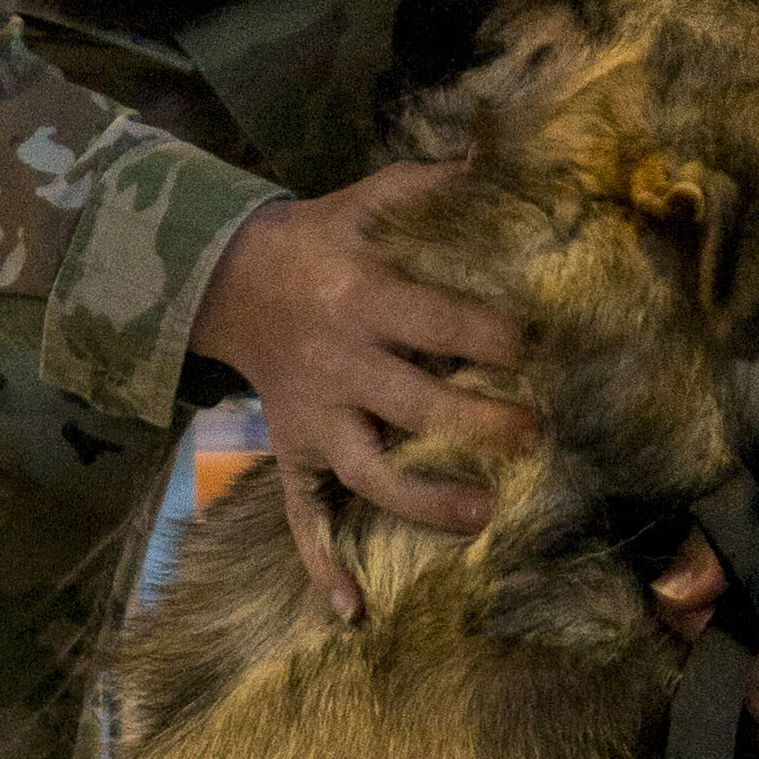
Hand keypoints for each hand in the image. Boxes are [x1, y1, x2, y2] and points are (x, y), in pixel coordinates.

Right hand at [196, 171, 524, 622]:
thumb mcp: (363, 200)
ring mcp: (314, 416)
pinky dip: (322, 565)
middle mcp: (340, 363)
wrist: (221, 279)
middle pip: (414, 402)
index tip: (536, 347)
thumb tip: (491, 146)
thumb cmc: (315, 239)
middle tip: (536, 434)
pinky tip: (353, 612)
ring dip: (424, 500)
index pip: (436, 321)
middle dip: (477, 422)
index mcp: (362, 297)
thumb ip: (427, 181)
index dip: (490, 336)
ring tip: (484, 514)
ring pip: (367, 473)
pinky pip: (301, 515)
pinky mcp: (293, 451)